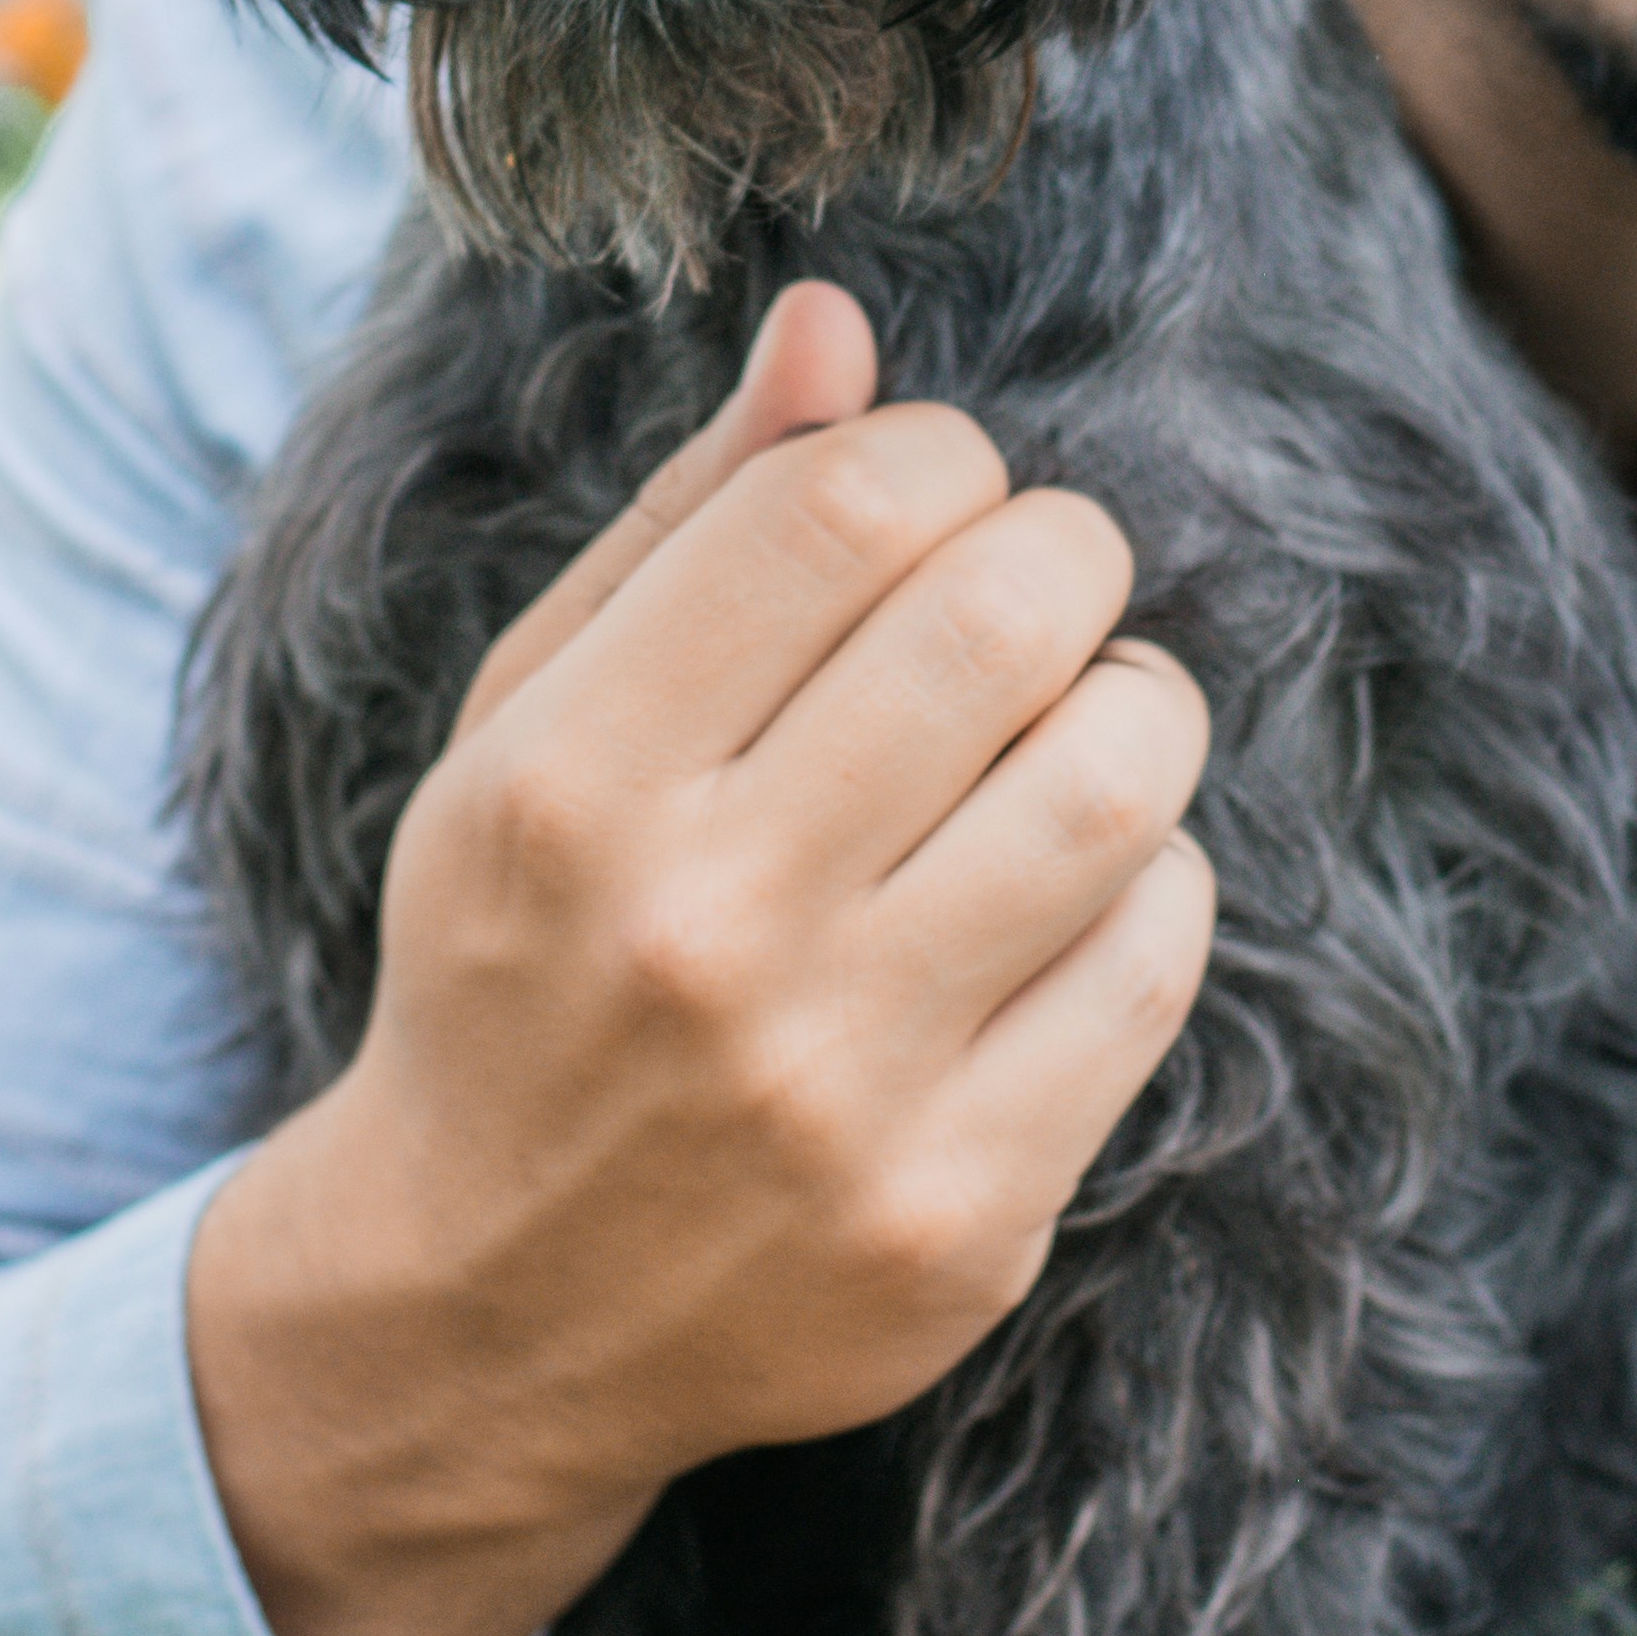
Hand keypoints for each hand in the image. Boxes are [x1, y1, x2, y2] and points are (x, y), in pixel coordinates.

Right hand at [186, 284, 1218, 1635]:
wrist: (482, 1313)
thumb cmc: (524, 958)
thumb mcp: (535, 723)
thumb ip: (695, 520)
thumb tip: (840, 322)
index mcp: (577, 782)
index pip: (853, 505)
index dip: (941, 456)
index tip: (932, 498)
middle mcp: (707, 931)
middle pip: (1007, 618)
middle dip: (1062, 558)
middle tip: (1037, 588)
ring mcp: (842, 1090)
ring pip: (1118, 783)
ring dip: (1131, 708)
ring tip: (1073, 721)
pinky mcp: (960, 1219)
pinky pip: (1154, 961)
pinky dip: (1148, 881)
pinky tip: (1066, 885)